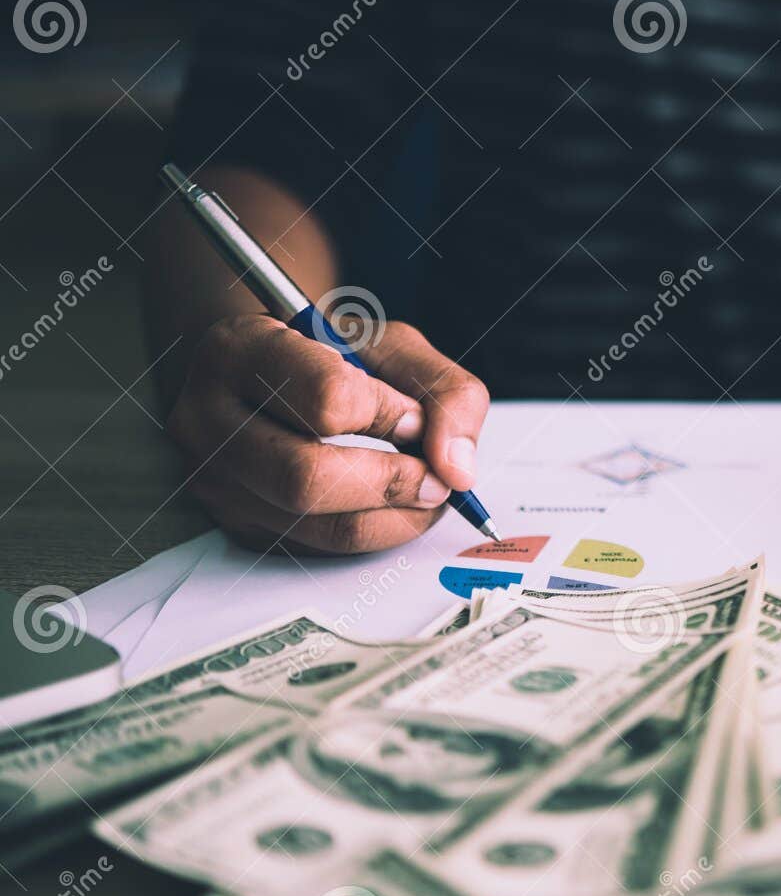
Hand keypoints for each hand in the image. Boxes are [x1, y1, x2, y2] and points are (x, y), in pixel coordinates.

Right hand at [165, 314, 489, 553]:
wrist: (269, 376)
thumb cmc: (332, 357)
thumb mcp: (392, 347)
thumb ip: (445, 391)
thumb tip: (457, 469)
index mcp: (239, 351)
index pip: (327, 400)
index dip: (388, 415)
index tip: (414, 416)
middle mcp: (208, 420)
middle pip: (307, 479)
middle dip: (393, 483)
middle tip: (436, 478)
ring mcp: (215, 481)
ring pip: (318, 525)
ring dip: (394, 516)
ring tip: (426, 491)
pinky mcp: (238, 526)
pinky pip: (320, 548)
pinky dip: (376, 533)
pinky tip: (394, 506)